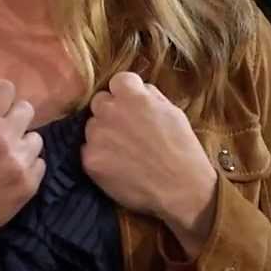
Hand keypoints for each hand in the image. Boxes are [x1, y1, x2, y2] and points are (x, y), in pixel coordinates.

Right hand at [0, 79, 44, 266]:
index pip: (5, 88)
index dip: (1, 95)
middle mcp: (4, 138)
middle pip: (26, 109)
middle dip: (15, 118)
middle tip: (4, 131)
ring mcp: (20, 162)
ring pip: (36, 139)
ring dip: (23, 145)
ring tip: (8, 158)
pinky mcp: (30, 185)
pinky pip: (39, 164)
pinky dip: (28, 168)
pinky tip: (12, 177)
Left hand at [82, 72, 217, 256]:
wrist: (181, 188)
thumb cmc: (183, 149)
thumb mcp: (173, 111)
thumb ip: (149, 96)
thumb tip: (137, 90)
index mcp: (132, 95)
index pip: (118, 81)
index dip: (126, 93)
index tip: (133, 106)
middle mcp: (110, 110)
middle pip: (99, 102)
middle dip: (111, 111)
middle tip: (127, 130)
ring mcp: (97, 135)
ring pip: (92, 126)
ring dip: (103, 134)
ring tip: (124, 152)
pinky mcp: (90, 159)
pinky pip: (87, 151)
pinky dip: (99, 157)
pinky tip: (117, 167)